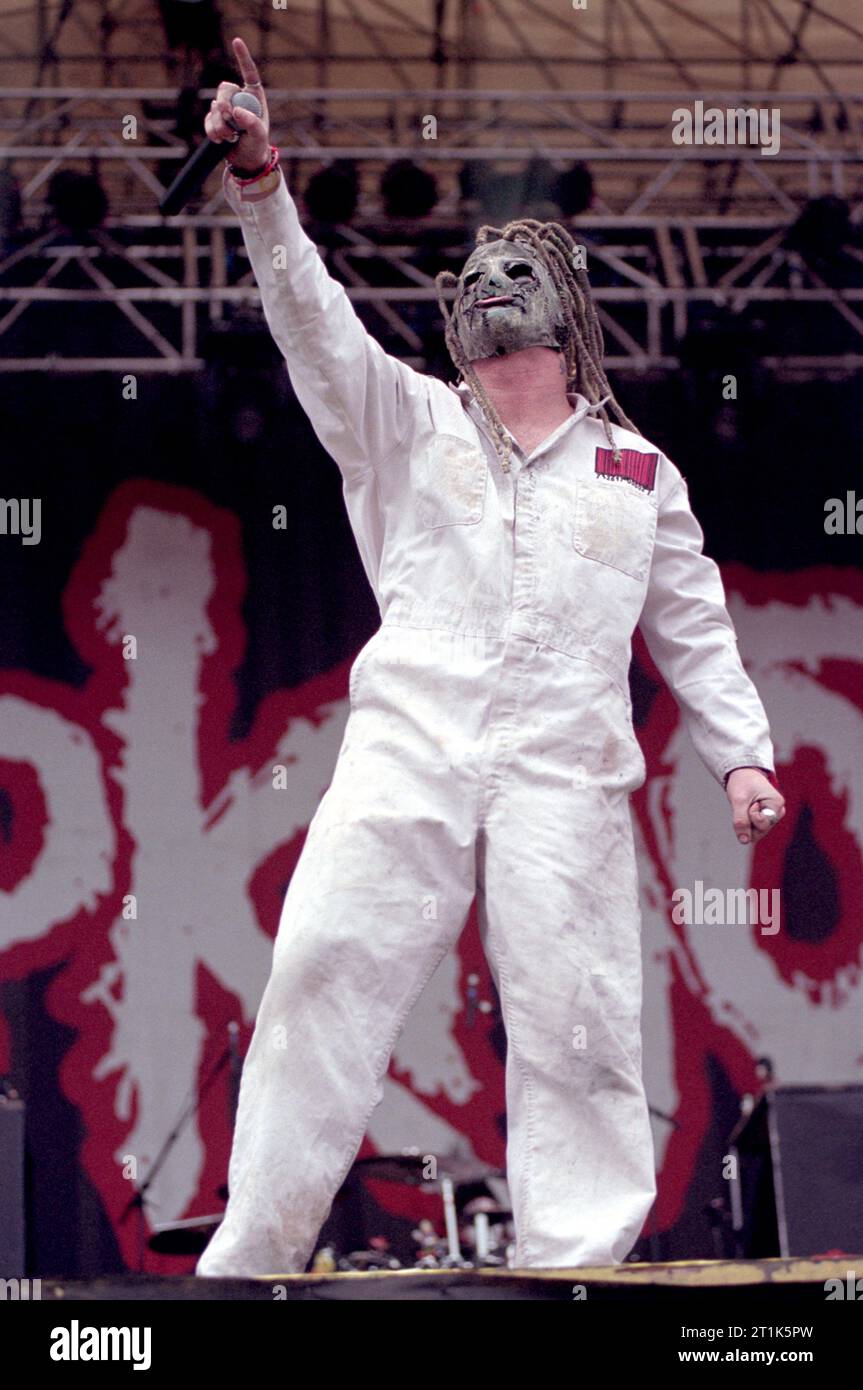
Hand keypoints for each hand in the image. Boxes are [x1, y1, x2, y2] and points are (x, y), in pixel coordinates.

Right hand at [204, 36, 269, 172]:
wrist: (246, 163)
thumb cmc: (257, 146)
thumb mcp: (259, 136)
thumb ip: (251, 123)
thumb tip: (236, 111)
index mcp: (253, 97)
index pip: (248, 73)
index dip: (242, 57)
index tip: (236, 41)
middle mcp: (238, 99)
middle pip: (224, 90)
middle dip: (225, 106)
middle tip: (231, 122)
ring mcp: (225, 109)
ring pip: (214, 107)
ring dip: (220, 124)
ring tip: (231, 138)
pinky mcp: (214, 120)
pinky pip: (208, 120)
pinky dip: (212, 131)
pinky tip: (221, 140)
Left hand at [726, 768, 785, 844]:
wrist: (742, 774)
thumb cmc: (742, 783)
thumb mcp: (738, 800)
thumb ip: (741, 821)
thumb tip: (744, 841)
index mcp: (777, 803)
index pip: (763, 824)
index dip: (751, 815)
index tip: (751, 802)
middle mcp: (778, 812)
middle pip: (761, 831)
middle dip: (749, 821)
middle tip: (747, 805)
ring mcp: (773, 816)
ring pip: (757, 832)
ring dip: (747, 822)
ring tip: (747, 806)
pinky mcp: (766, 819)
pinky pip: (754, 829)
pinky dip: (747, 822)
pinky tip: (747, 811)